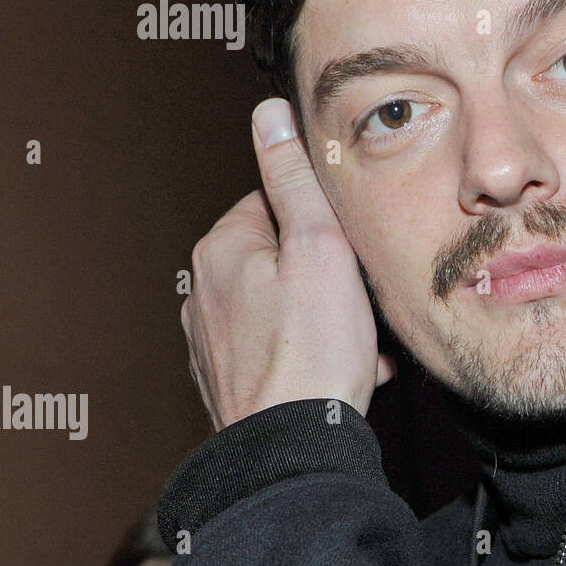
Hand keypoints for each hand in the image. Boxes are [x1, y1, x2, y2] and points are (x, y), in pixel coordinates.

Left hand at [181, 98, 395, 430]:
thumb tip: (270, 115)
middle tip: (361, 298)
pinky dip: (314, 352)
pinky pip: (282, 348)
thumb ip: (294, 177)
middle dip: (331, 275)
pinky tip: (347, 369)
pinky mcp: (231, 381)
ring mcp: (214, 341)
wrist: (292, 450)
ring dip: (328, 317)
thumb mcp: (318, 245)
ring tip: (359, 341)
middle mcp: (204, 292)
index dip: (327, 223)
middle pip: (285, 256)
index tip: (352, 249)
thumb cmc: (313, 352)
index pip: (278, 203)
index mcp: (222, 250)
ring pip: (287, 305)